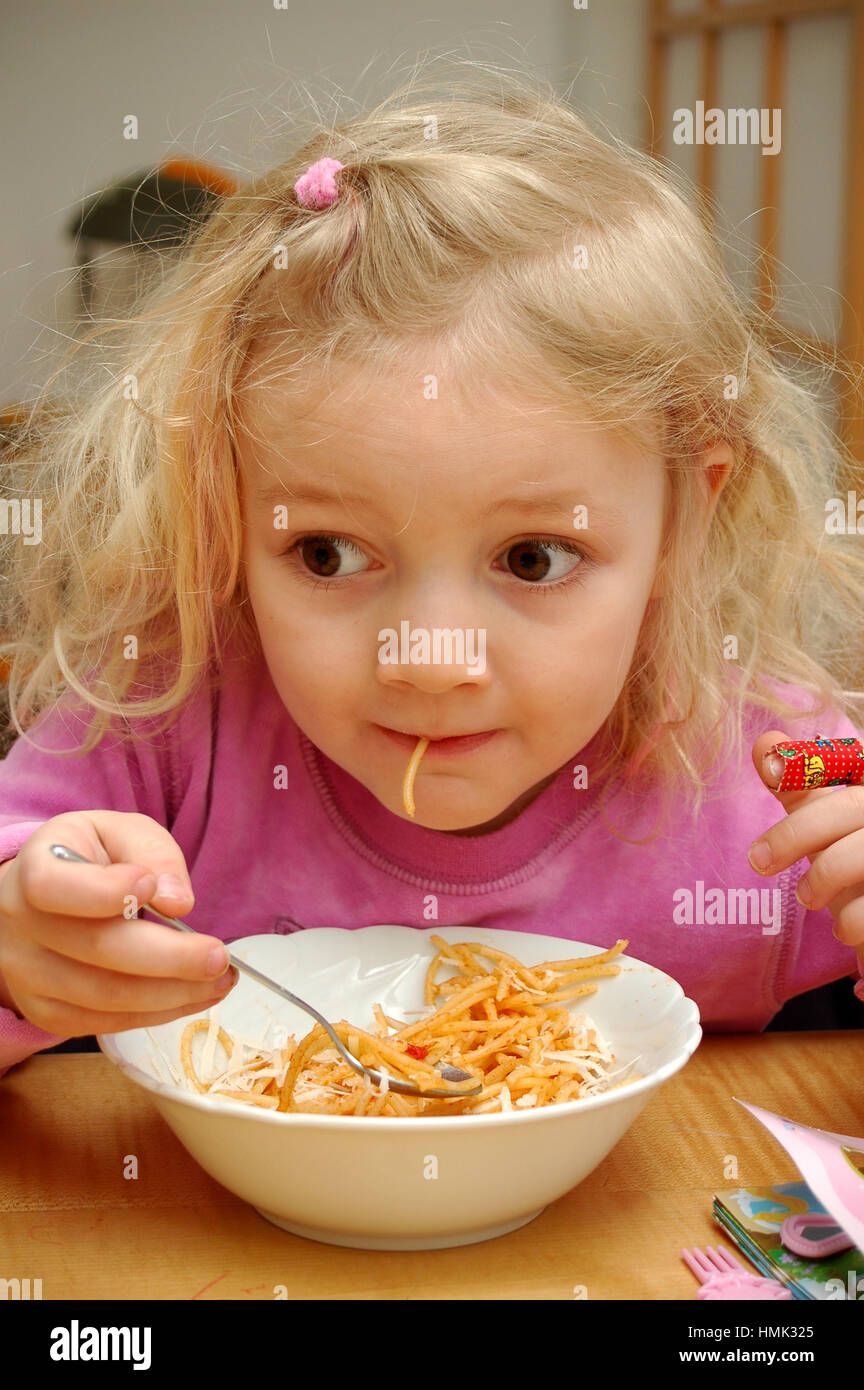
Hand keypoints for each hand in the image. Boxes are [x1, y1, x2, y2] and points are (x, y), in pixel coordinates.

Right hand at [0, 810, 236, 1033]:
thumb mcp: (120, 833)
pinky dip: (157, 1012)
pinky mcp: (46, 1010)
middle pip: (95, 949)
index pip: (51, 886)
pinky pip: (105, 1022)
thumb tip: (177, 902)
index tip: (150, 885)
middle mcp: (20, 927)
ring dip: (173, 993)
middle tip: (219, 957)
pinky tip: (193, 995)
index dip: (102, 891)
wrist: (45, 898)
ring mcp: (28, 975)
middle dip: (169, 958)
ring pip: (105, 996)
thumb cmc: (90, 860)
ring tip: (221, 980)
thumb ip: (152, 853)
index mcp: (33, 870)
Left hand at [750, 730, 863, 963]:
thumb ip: (799, 786)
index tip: (768, 773)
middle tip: (758, 862)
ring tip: (806, 897)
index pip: (843, 760)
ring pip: (857, 857)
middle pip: (848, 808)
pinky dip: (850, 922)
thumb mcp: (827, 820)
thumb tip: (763, 742)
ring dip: (820, 880)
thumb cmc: (856, 860)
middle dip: (794, 834)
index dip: (805, 766)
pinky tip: (844, 927)